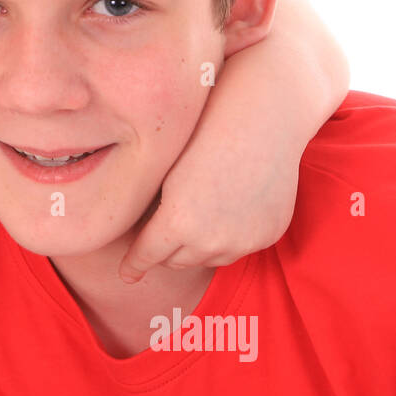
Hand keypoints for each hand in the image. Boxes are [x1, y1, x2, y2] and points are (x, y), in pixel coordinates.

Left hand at [118, 131, 298, 283]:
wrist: (262, 121)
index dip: (133, 265)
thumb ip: (155, 212)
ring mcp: (243, 242)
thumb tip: (145, 238)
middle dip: (168, 248)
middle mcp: (210, 242)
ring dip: (200, 245)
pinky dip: (232, 235)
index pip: (146, 257)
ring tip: (203, 211)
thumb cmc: (205, 135)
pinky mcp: (268, 236)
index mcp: (177, 224)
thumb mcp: (166, 174)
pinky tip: (233, 205)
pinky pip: (240, 247)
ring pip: (209, 258)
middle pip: (177, 261)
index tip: (127, 274)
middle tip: (168, 224)